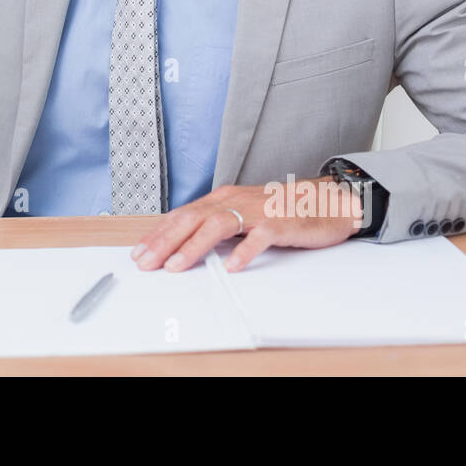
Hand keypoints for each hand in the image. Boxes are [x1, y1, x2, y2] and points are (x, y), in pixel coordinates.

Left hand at [129, 177, 361, 273]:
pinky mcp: (280, 223)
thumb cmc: (281, 211)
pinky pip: (259, 236)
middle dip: (164, 241)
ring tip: (175, 266)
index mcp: (222, 199)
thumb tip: (184, 245)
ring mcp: (257, 211)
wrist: (326, 201)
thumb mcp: (242, 215)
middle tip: (146, 262)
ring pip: (218, 225)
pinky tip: (232, 267)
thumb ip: (216, 227)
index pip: (182, 215)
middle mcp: (235, 201)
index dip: (158, 234)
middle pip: (192, 219)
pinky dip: (244, 252)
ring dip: (193, 247)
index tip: (139, 252)